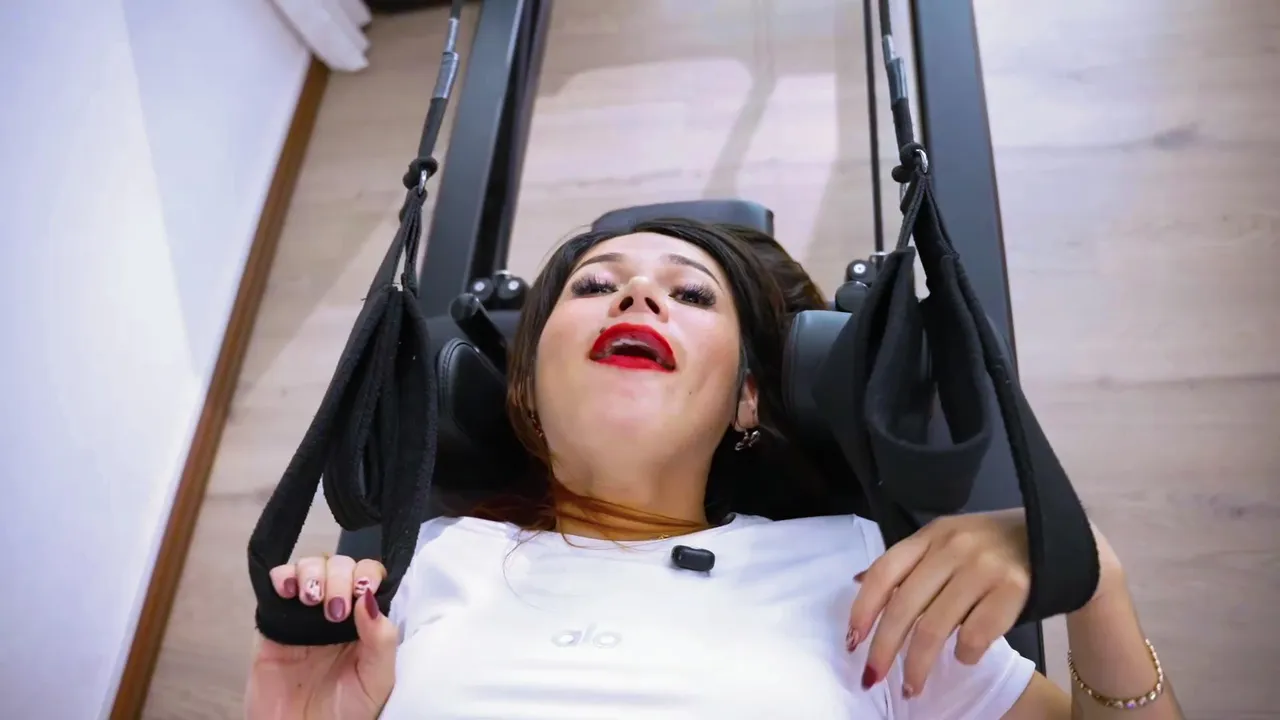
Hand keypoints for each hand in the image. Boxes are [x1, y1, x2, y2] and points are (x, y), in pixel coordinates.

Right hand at [245, 555, 397, 719]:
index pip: (370, 577)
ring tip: (309, 599)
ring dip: (311, 572)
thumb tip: (369, 598)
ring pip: (309, 567)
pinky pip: (277, 585)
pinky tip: (288, 591)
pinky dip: (282, 576)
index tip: (363, 589)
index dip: (367, 574)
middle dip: (339, 577)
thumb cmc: (346, 714)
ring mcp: (304, 615)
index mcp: (365, 622)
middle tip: (333, 610)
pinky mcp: (274, 622)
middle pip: (339, 565)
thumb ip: (381, 639)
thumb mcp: (377, 679)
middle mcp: (336, 612)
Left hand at [847, 509, 1092, 697]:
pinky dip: (965, 654)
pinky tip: (965, 658)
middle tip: (873, 677)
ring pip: (935, 628)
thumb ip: (910, 562)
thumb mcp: (948, 541)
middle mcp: (954, 547)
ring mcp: (984, 567)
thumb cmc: (995, 548)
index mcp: (932, 534)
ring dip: (918, 665)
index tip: (852, 641)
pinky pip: (975, 635)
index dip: (863, 609)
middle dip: (884, 648)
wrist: (1062, 543)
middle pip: (904, 606)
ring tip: (912, 686)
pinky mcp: (1014, 589)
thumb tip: (858, 582)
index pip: (884, 572)